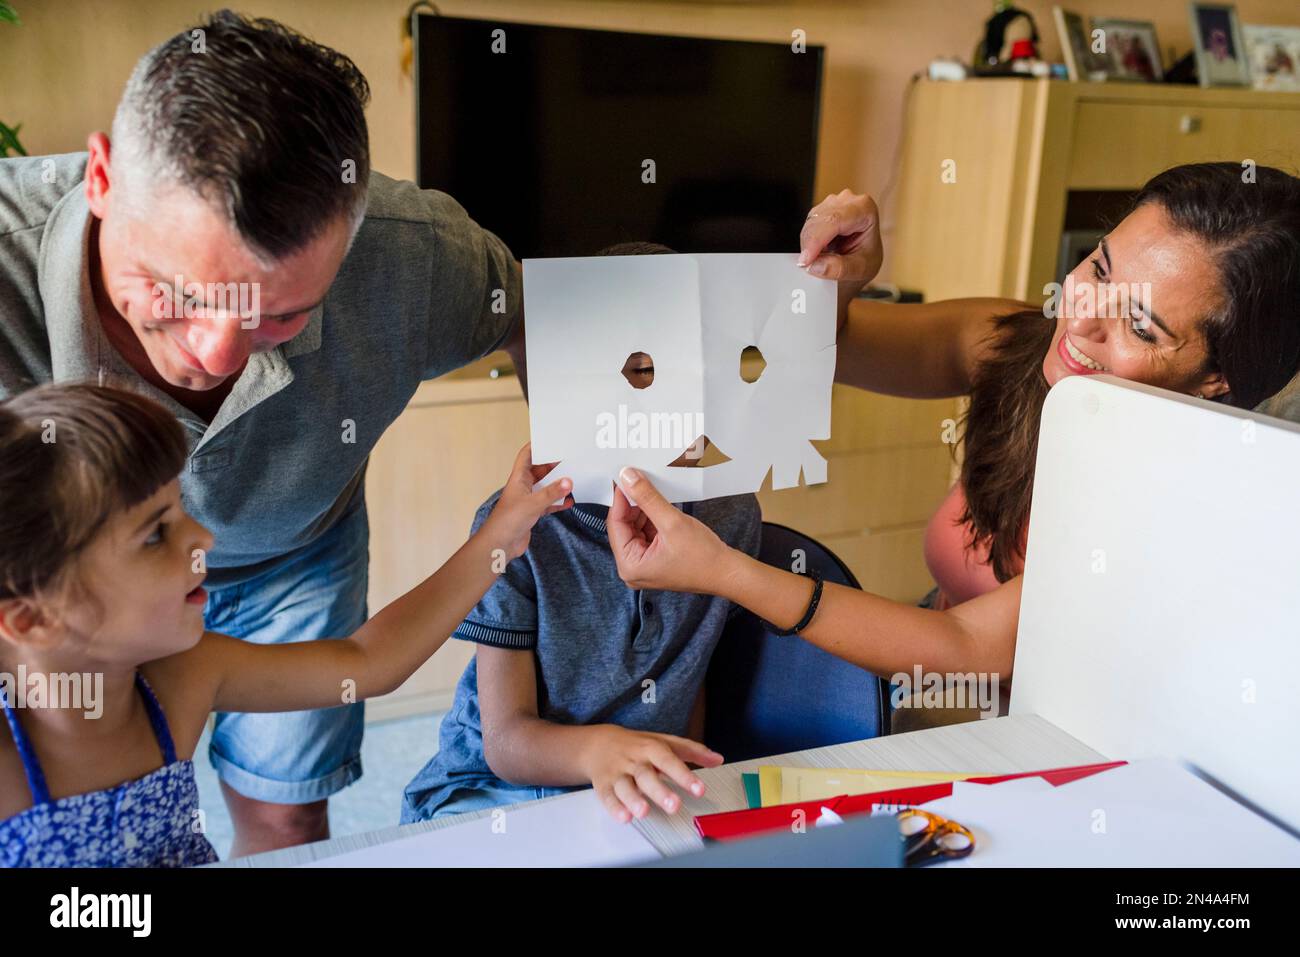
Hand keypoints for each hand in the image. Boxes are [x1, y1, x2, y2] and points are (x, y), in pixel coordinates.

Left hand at [483, 443, 571, 559]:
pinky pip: (547, 503)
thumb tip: (569, 481)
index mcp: (519, 478)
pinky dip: (557, 501)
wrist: (500, 544)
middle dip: (554, 465)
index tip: (552, 440)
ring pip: (545, 487)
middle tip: (570, 460)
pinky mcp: (532, 513)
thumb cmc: (509, 521)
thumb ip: (552, 492)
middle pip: (540, 470)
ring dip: (557, 484)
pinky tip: (569, 502)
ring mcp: (528, 500)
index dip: (537, 446)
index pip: (527, 455)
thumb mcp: (533, 503)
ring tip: (574, 478)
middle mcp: (523, 486)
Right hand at [581, 725, 722, 822]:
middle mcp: (634, 760)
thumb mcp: (665, 742)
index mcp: (651, 748)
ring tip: (644, 812)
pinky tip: (625, 816)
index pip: (669, 760)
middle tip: (674, 805)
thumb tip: (717, 759)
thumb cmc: (637, 746)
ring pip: (625, 786)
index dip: (684, 775)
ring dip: (634, 799)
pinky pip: (607, 797)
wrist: (598, 744)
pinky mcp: (604, 785)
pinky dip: (615, 807)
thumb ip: (692, 751)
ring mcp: (618, 773)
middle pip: (646, 775)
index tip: (699, 789)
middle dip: (659, 791)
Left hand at [606, 467, 736, 594]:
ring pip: (635, 529)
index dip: (620, 499)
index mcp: (629, 566)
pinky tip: (661, 507)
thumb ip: (647, 498)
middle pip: (624, 527)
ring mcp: (643, 565)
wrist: (727, 572)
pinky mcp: (654, 561)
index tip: (624, 477)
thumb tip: (628, 477)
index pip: (615, 525)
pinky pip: (646, 534)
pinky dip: (652, 520)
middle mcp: (632, 569)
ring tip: (654, 493)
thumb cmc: (703, 557)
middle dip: (633, 504)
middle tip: (640, 480)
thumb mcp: (672, 522)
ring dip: (644, 511)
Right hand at [798, 189, 882, 285]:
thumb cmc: (867, 258)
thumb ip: (839, 269)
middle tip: (812, 267)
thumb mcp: (860, 269)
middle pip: (819, 220)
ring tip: (823, 259)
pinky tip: (819, 251)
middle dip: (811, 246)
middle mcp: (848, 200)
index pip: (834, 219)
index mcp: (865, 208)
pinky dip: (808, 242)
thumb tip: (815, 265)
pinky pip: (807, 226)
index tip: (806, 261)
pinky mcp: (820, 210)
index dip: (816, 240)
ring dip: (809, 245)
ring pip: (809, 223)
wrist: (863, 258)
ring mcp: (832, 203)